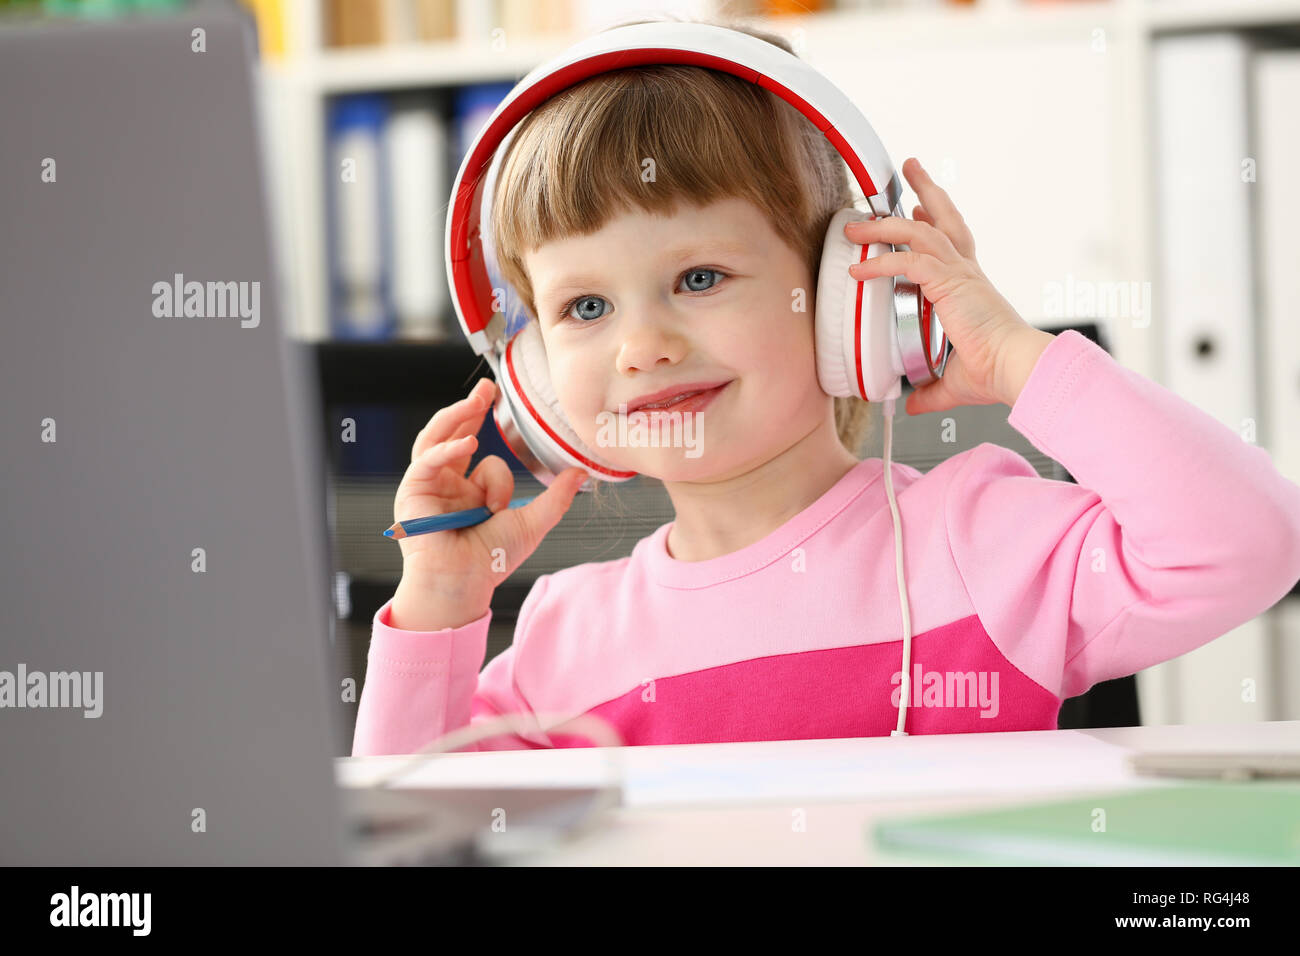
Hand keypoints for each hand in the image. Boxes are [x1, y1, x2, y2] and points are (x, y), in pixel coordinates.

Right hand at [391, 377, 586, 626]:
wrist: (464, 583)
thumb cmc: (491, 559)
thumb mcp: (531, 521)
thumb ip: (555, 497)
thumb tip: (579, 473)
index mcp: (467, 487)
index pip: (471, 443)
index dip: (479, 418)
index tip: (495, 398)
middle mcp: (445, 483)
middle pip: (451, 433)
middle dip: (467, 408)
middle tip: (485, 388)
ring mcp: (427, 486)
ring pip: (436, 440)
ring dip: (456, 417)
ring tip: (476, 401)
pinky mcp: (413, 492)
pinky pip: (428, 461)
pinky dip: (447, 449)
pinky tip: (468, 442)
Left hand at [844, 157, 1046, 413]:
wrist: (1015, 368)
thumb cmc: (995, 373)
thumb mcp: (953, 382)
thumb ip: (930, 391)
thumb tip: (913, 404)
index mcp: (970, 286)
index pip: (952, 242)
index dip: (935, 220)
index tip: (919, 206)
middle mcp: (967, 272)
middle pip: (943, 217)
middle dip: (924, 189)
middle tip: (908, 168)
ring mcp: (960, 273)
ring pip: (919, 231)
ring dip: (884, 224)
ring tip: (855, 223)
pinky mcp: (951, 282)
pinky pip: (909, 261)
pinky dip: (881, 262)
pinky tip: (858, 269)